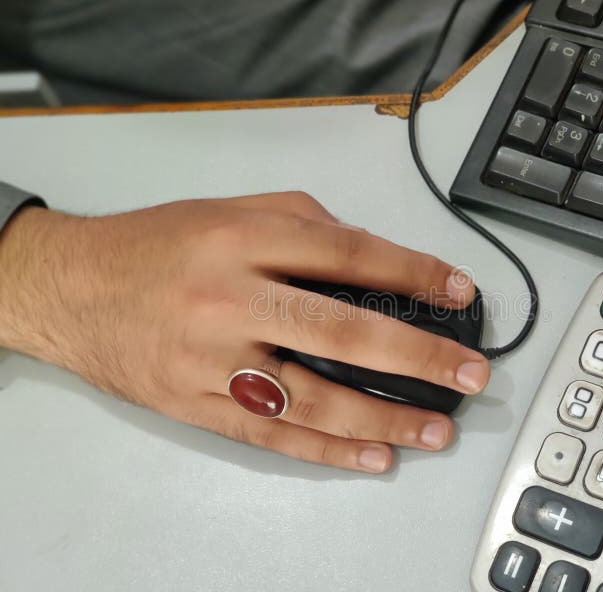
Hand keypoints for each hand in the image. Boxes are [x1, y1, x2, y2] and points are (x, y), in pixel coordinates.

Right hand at [0, 192, 489, 471]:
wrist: (71, 289)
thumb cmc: (157, 244)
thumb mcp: (229, 209)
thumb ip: (301, 224)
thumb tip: (368, 256)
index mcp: (243, 238)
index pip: (348, 254)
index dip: (413, 272)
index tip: (457, 292)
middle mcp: (231, 298)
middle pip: (341, 330)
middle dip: (416, 356)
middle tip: (469, 374)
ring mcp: (212, 359)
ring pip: (311, 396)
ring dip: (382, 416)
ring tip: (436, 428)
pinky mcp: (196, 404)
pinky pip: (271, 433)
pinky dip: (327, 447)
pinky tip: (373, 454)